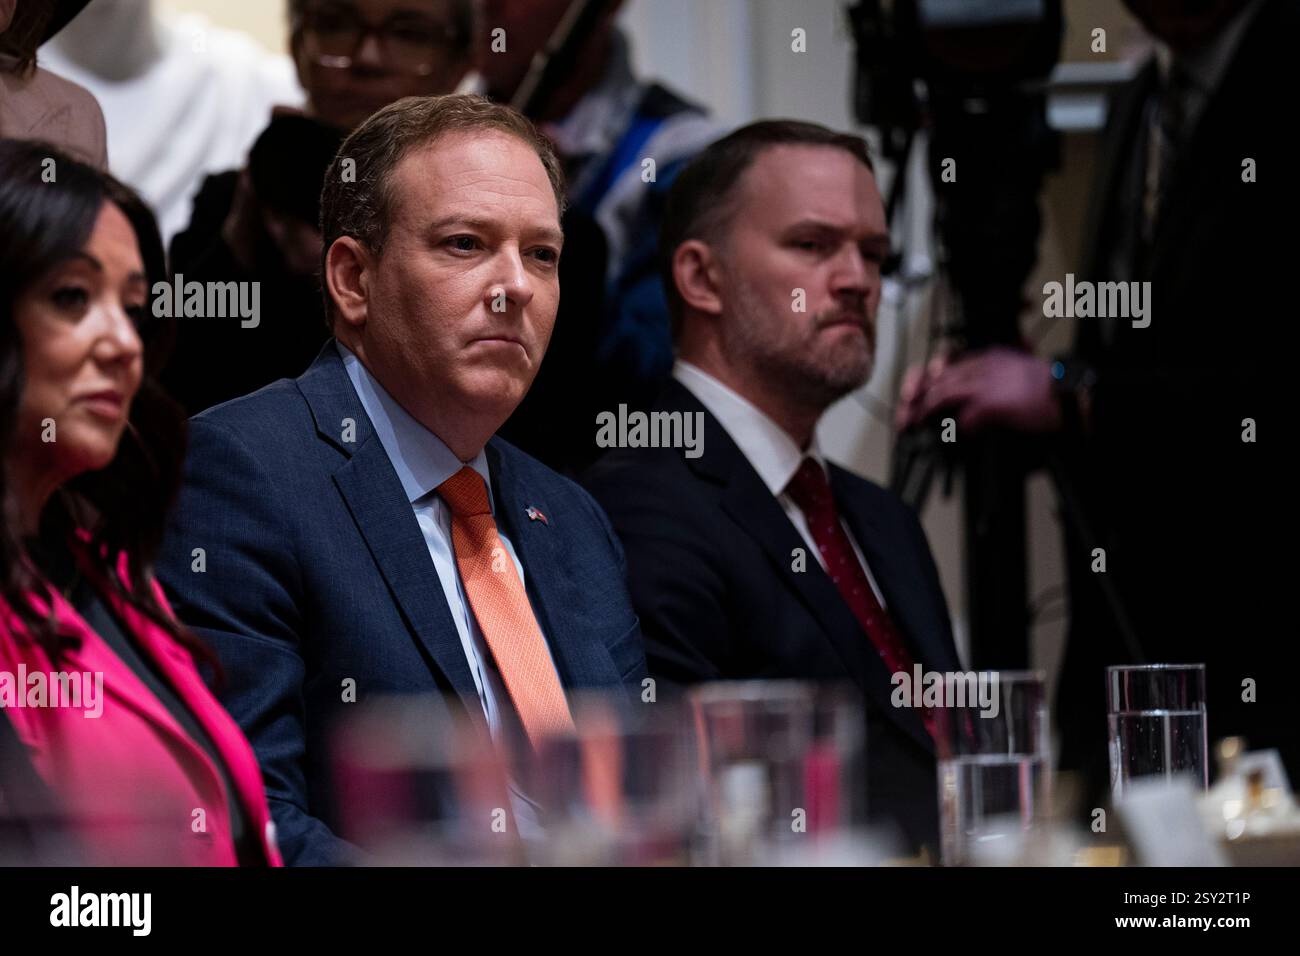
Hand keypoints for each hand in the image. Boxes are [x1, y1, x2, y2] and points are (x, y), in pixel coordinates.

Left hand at [895, 346, 1062, 434]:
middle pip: (940, 379)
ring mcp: (986, 384)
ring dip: (926, 412)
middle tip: (907, 415)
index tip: (917, 393)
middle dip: (918, 397)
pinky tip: (952, 435)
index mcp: (991, 357)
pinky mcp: (992, 403)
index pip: (950, 364)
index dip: (929, 380)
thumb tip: (972, 403)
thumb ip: (993, 381)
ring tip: (916, 425)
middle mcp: (985, 366)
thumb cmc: (1051, 390)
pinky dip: (955, 428)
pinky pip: (963, 417)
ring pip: (943, 394)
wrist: (1072, 395)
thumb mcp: (1017, 373)